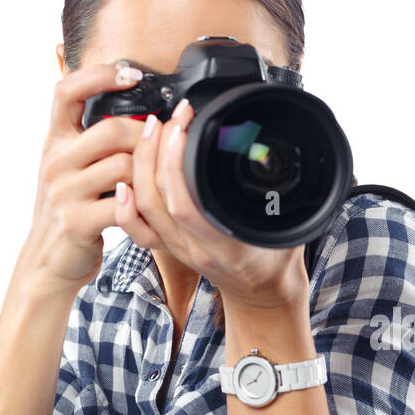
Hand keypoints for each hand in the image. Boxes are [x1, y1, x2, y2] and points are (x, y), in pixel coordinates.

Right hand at [12, 61, 160, 300]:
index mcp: (55, 141)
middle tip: (165, 147)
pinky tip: (149, 212)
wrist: (49, 260)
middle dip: (148, 136)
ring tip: (158, 182)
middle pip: (112, 129)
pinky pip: (123, 205)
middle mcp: (55, 161)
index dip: (99, 75)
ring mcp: (64, 191)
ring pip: (124, 166)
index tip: (132, 74)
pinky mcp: (77, 221)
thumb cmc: (71, 210)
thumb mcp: (72, 168)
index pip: (66, 92)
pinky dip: (142, 208)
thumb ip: (92, 141)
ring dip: (150, 174)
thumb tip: (136, 111)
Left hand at [114, 98, 307, 310]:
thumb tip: (275, 155)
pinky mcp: (170, 247)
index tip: (184, 125)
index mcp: (227, 246)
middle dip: (156, 150)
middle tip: (168, 118)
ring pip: (144, 208)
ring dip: (141, 165)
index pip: (187, 203)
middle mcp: (196, 249)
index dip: (176, 162)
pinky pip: (138, 229)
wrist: (264, 296)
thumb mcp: (291, 227)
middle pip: (157, 199)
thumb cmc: (278, 262)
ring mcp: (179, 249)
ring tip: (151, 131)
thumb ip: (281, 197)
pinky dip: (124, 205)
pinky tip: (123, 179)